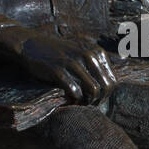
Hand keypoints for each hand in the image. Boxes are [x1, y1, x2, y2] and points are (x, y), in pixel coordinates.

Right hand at [0, 24, 116, 103]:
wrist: (30, 45)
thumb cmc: (58, 54)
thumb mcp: (81, 53)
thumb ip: (97, 63)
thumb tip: (117, 76)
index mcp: (96, 52)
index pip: (113, 81)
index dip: (105, 95)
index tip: (95, 99)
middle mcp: (87, 55)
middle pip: (105, 87)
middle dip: (98, 100)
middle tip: (87, 104)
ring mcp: (73, 62)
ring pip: (93, 90)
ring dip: (86, 102)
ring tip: (78, 102)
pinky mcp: (58, 70)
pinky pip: (74, 91)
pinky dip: (72, 100)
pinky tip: (67, 100)